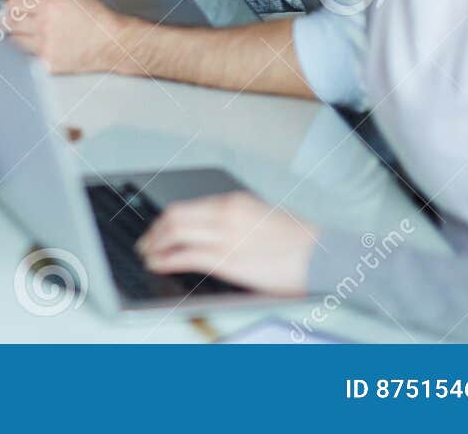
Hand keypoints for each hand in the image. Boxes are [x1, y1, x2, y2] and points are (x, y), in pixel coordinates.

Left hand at [2, 0, 128, 73]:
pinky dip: (31, 48)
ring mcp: (45, 46)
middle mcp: (44, 26)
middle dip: (6, 18)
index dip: (10, 2)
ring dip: (16, 33)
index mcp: (49, 5)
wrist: (112, 42)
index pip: (13, 2)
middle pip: (8, 21)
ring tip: (30, 30)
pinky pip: (29, 54)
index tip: (11, 3)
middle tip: (10, 17)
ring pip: (14, 39)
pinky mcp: (48, 62)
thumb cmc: (95, 16)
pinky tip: (42, 42)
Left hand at [136, 191, 317, 295]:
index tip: (156, 231)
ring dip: (154, 246)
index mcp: (234, 202)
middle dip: (153, 232)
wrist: (323, 255)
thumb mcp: (263, 218)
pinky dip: (165, 260)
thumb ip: (237, 221)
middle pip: (174, 217)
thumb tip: (214, 230)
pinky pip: (185, 256)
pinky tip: (158, 265)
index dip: (164, 220)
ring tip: (147, 256)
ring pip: (174, 234)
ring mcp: (225, 236)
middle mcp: (225, 213)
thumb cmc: (301, 241)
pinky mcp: (228, 259)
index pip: (186, 207)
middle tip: (145, 244)